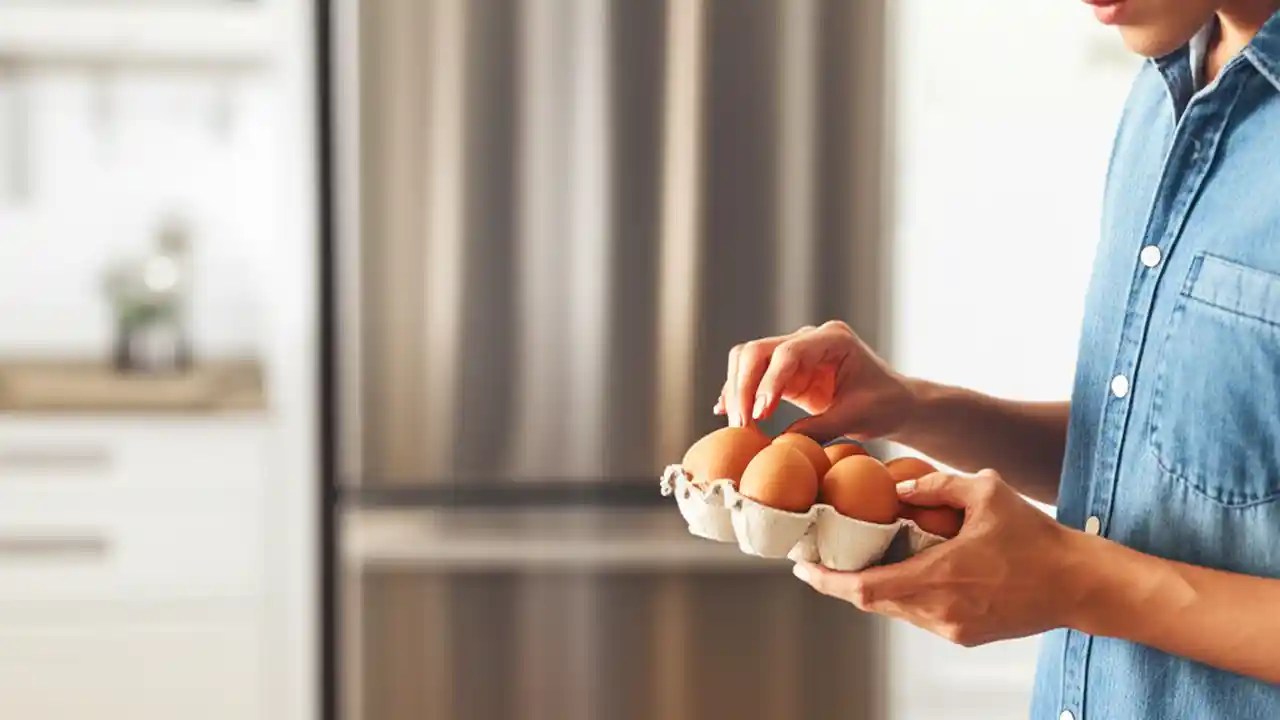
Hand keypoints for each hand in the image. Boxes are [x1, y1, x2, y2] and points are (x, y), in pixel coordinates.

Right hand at [714, 320, 914, 442]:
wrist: (896, 403)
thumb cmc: (885, 406)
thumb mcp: (855, 419)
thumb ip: (817, 428)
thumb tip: (777, 442)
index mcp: (833, 339)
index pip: (787, 353)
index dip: (768, 382)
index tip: (758, 414)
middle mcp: (809, 338)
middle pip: (758, 350)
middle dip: (743, 386)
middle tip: (741, 424)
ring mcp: (796, 353)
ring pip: (748, 359)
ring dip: (736, 389)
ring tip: (736, 424)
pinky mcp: (787, 371)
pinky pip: (754, 376)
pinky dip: (739, 392)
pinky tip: (725, 411)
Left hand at [792, 469, 1084, 646]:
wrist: (1081, 584)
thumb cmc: (1036, 537)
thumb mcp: (986, 493)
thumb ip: (936, 488)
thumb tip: (896, 490)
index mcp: (937, 578)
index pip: (864, 589)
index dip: (827, 581)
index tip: (802, 569)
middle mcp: (939, 612)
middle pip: (873, 603)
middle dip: (844, 582)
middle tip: (821, 559)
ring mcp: (953, 629)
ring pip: (897, 611)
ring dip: (876, 588)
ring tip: (860, 561)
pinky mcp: (967, 635)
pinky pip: (921, 616)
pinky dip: (905, 595)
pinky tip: (905, 572)